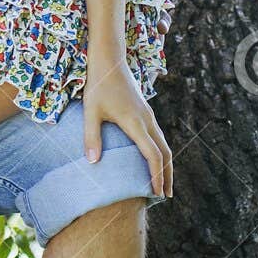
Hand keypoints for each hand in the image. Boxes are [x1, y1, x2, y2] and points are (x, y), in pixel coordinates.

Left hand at [81, 52, 172, 198]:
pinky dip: (161, 152)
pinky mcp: (146, 112)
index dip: (156, 176)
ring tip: (163, 183)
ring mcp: (149, 116)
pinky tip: (154, 160)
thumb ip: (91, 136)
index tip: (157, 193)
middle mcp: (147, 120)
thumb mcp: (90, 111)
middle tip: (166, 196)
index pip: (153, 155)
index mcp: (136, 122)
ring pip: (164, 144)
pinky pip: (158, 137)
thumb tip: (92, 162)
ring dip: (166, 164)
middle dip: (167, 175)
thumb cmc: (98, 85)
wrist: (109, 61)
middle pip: (166, 153)